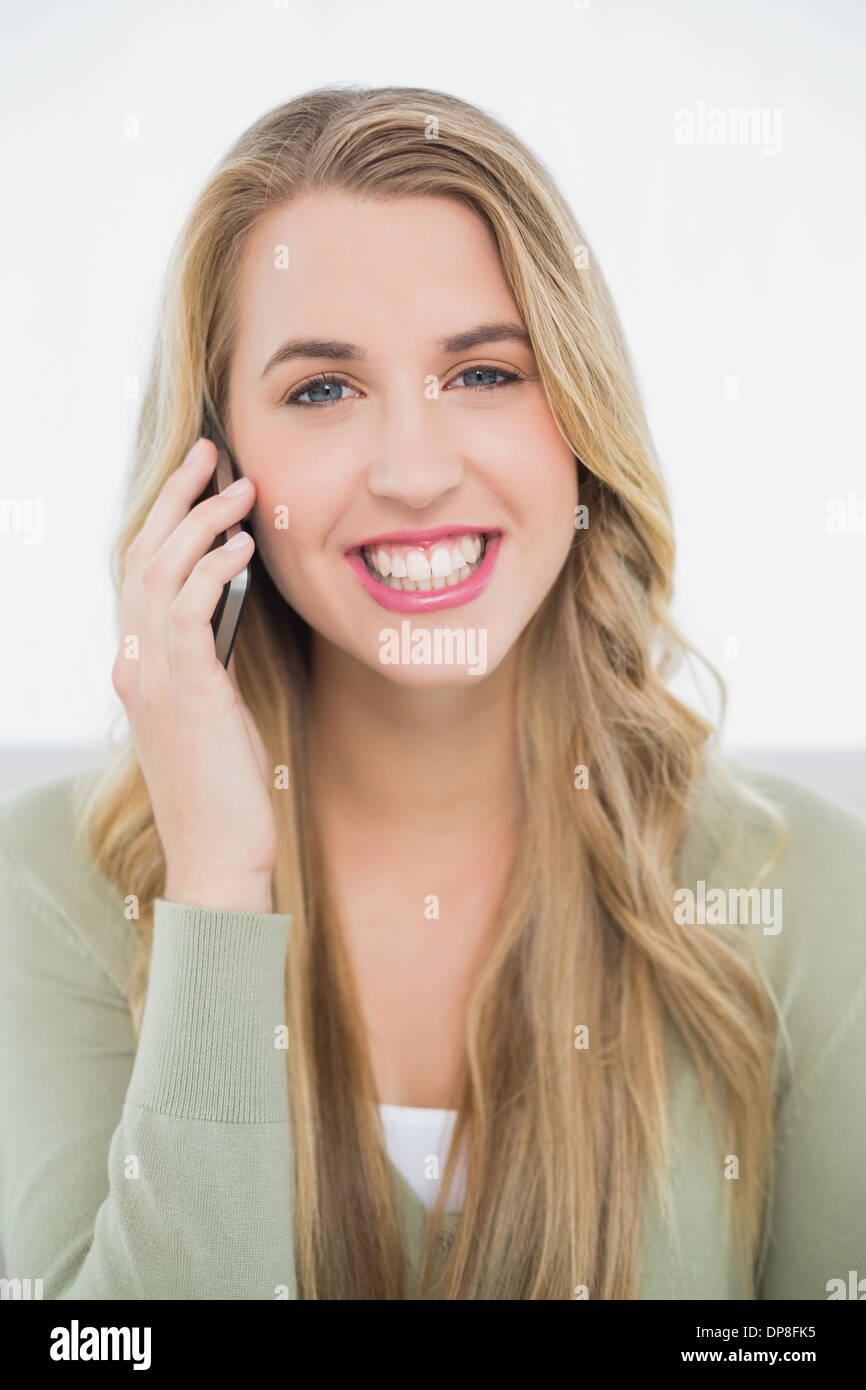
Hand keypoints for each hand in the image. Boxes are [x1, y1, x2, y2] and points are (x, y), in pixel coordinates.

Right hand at [112, 437, 275, 912]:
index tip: (200, 481)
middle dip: (176, 498)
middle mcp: (135, 664)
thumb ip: (209, 662)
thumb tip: (231, 611)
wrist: (218, 857)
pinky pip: (188, 611)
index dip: (167, 521)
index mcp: (139, 668)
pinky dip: (213, 569)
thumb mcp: (213, 714)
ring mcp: (154, 677)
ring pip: (161, 573)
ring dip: (202, 521)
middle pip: (143, 557)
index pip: (142, 575)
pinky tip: (242, 546)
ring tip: (240, 487)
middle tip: (210, 453)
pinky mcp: (186, 691)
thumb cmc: (225, 791)